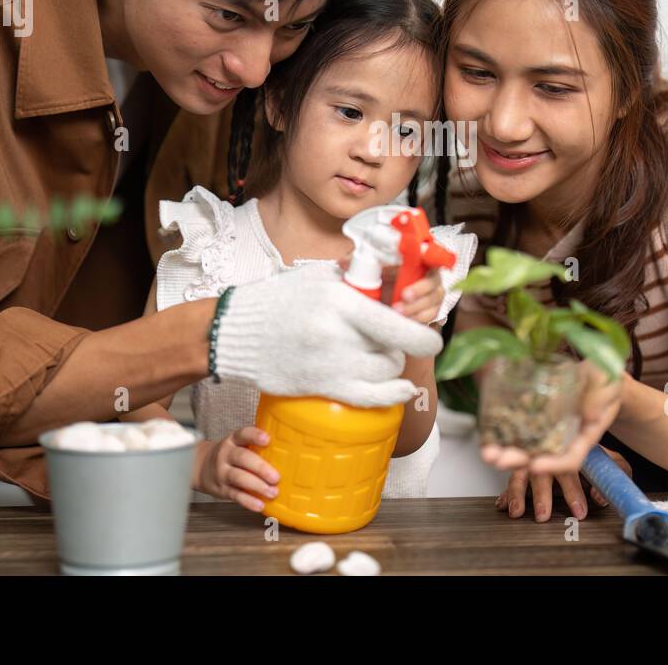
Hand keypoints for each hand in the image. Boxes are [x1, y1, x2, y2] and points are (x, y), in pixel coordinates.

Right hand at [195, 426, 280, 512]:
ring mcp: (222, 472)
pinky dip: (248, 501)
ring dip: (257, 486)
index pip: (243, 434)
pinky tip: (260, 504)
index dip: (255, 436)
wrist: (201, 467)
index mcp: (233, 441)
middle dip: (261, 468)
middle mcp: (226, 455)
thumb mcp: (238, 444)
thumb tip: (289, 450)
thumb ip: (256, 446)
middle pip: (242, 458)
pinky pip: (235, 495)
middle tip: (276, 477)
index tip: (267, 439)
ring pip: (239, 478)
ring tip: (273, 492)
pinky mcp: (222, 489)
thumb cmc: (230, 455)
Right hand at [214, 262, 442, 406]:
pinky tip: (401, 389)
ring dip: (390, 364)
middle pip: (394, 349)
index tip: (431, 337)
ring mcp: (331, 364)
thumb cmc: (278, 300)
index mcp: (340, 301)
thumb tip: (391, 270)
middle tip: (392, 339)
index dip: (422, 334)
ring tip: (378, 355)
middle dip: (401, 345)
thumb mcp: (316, 276)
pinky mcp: (323, 385)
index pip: (396, 323)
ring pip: (386, 372)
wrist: (236, 333)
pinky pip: (370, 397)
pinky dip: (392, 395)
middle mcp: (339, 335)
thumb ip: (355, 276)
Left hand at [482, 361, 624, 475]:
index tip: (535, 466)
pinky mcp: (536, 417)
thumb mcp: (607, 384)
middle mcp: (564, 438)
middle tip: (498, 461)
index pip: (570, 459)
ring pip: (526, 447)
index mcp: (585, 436)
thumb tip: (590, 416)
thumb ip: (600, 398)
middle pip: (542, 457)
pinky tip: (487, 433)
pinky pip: (518, 428)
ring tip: (487, 453)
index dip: (553, 465)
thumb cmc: (604, 379)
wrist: (594, 373)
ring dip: (505, 451)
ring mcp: (548, 429)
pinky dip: (502, 432)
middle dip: (519, 461)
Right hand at [494, 448, 631, 519]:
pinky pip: (512, 477)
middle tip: (543, 515)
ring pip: (522, 473)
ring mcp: (535, 459)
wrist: (586, 430)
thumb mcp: (614, 463)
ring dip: (518, 493)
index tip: (579, 512)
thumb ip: (615, 474)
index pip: (571, 469)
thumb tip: (601, 495)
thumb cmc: (598, 459)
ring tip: (516, 511)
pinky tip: (501, 504)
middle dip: (542, 495)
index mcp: (573, 449)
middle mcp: (550, 452)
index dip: (573, 491)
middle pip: (543, 472)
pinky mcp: (524, 468)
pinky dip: (506, 492)